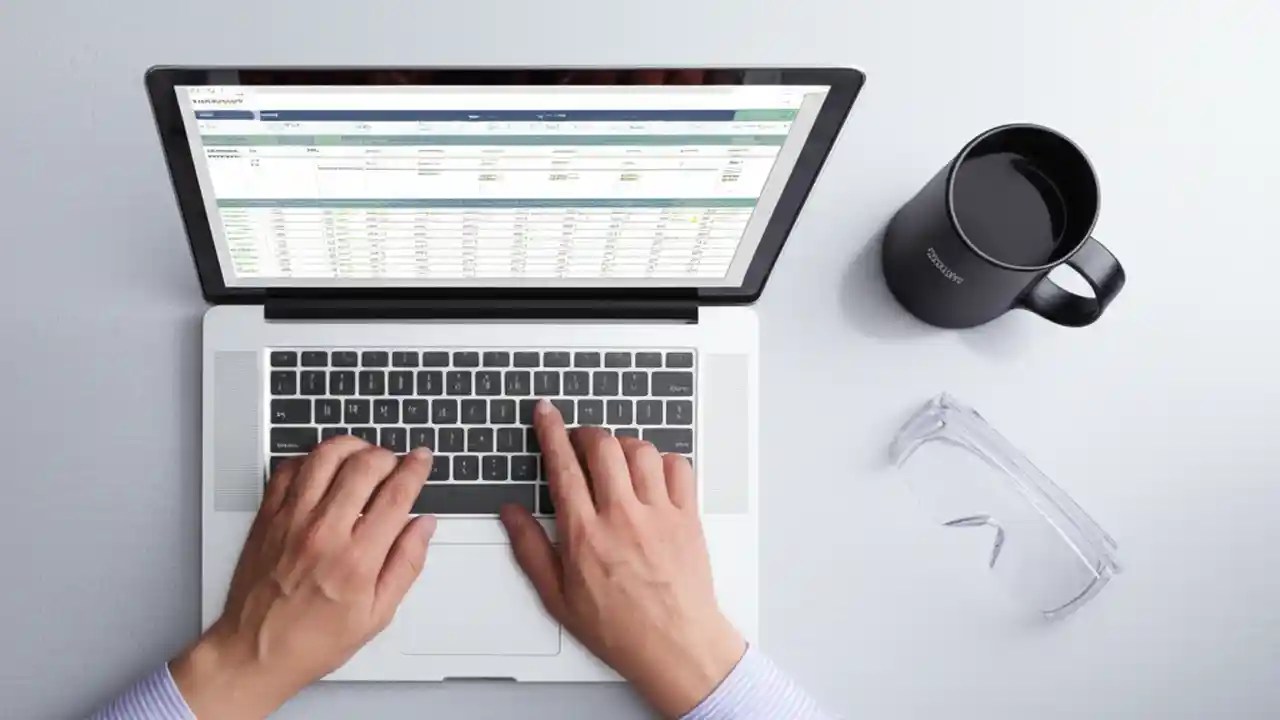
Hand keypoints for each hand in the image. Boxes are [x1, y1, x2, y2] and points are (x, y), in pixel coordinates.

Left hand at [170, 438, 436, 718]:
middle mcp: (324, 533)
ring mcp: (291, 520)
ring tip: (362, 456)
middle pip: (365, 465)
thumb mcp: (377, 615)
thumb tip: (424, 526)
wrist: (253, 652)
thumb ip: (406, 564)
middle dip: (389, 455)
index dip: (416, 468)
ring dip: (352, 447)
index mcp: (357, 560)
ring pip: (326, 456)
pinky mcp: (267, 517)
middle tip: (394, 462)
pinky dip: (311, 459)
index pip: (397, 494)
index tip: (422, 459)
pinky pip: (289, 468)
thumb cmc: (312, 640)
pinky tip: (323, 469)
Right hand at [500, 400, 745, 717]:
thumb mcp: (558, 598)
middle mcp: (622, 516)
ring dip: (623, 445)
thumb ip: (531, 549)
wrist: (675, 647)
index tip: (546, 412)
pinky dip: (662, 461)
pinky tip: (652, 474)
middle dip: (586, 433)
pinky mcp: (688, 517)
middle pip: (603, 446)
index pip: (563, 466)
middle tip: (580, 440)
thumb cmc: (619, 629)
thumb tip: (511, 513)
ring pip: (640, 450)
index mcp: (585, 534)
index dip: (551, 431)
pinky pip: (678, 467)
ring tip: (614, 458)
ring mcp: (659, 514)